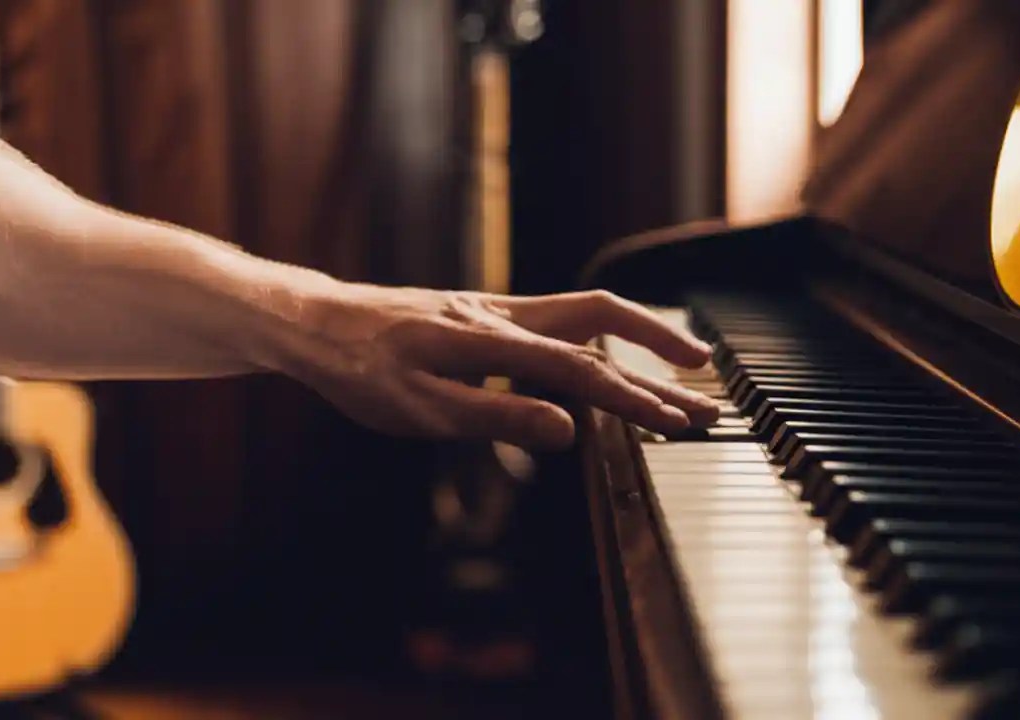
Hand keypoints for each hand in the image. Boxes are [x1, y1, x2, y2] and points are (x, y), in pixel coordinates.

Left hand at [268, 283, 719, 449]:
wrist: (313, 324)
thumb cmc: (359, 370)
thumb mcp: (420, 410)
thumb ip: (496, 418)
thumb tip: (570, 431)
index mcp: (490, 340)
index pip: (582, 369)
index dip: (633, 397)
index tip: (677, 421)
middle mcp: (501, 315)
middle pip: (601, 317)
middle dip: (660, 344)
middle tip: (706, 380)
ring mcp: (493, 311)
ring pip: (582, 314)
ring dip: (636, 337)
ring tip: (677, 364)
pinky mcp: (480, 317)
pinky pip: (554, 320)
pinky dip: (597, 337)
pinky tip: (604, 358)